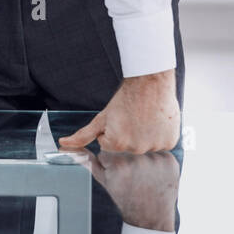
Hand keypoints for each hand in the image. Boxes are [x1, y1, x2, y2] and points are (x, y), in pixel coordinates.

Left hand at [57, 69, 179, 153]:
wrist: (150, 84)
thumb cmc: (124, 100)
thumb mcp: (101, 118)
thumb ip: (83, 135)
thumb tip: (63, 144)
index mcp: (118, 144)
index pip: (107, 145)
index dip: (110, 131)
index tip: (117, 120)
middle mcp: (138, 149)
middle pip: (126, 147)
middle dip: (126, 134)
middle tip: (131, 118)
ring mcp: (156, 147)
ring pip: (143, 146)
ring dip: (143, 135)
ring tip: (143, 119)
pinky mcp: (170, 143)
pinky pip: (160, 144)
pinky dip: (158, 135)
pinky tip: (155, 122)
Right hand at [69, 149, 179, 231]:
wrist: (151, 216)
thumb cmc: (124, 198)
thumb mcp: (103, 180)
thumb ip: (86, 161)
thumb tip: (65, 147)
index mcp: (118, 162)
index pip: (108, 148)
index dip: (111, 161)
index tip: (118, 174)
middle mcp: (138, 158)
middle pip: (125, 146)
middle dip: (125, 156)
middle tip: (131, 175)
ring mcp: (156, 159)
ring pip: (142, 147)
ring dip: (141, 156)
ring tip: (144, 174)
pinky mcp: (170, 161)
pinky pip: (158, 152)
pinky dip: (156, 160)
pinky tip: (155, 173)